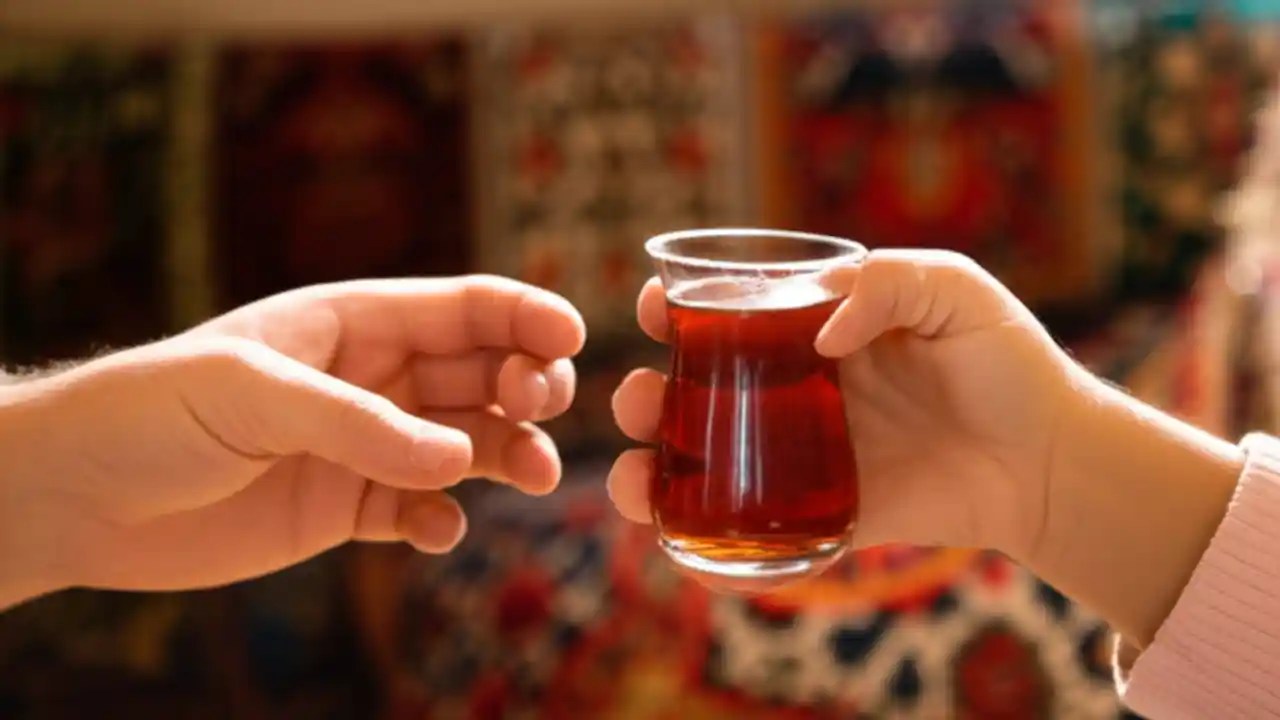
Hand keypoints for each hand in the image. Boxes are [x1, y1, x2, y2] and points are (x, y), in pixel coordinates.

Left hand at [0, 276, 582, 604]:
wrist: (79, 496)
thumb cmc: (150, 411)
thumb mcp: (253, 395)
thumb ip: (361, 424)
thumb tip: (459, 456)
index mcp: (350, 322)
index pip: (459, 306)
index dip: (522, 314)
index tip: (572, 336)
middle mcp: (369, 379)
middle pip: (480, 371)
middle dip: (527, 384)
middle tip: (543, 410)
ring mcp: (362, 444)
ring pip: (466, 442)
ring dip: (508, 455)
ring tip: (533, 478)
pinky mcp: (345, 507)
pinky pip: (419, 510)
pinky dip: (442, 520)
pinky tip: (436, 531)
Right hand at [607, 250, 1078, 560]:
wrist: (1054, 458)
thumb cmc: (1009, 363)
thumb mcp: (957, 290)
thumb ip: (888, 282)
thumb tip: (819, 330)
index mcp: (816, 328)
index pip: (727, 312)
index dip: (676, 307)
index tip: (651, 308)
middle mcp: (799, 391)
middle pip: (694, 392)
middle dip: (643, 396)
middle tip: (638, 404)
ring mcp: (808, 455)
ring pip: (707, 463)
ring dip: (652, 471)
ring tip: (632, 482)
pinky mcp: (829, 513)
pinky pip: (760, 532)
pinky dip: (712, 545)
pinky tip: (682, 543)